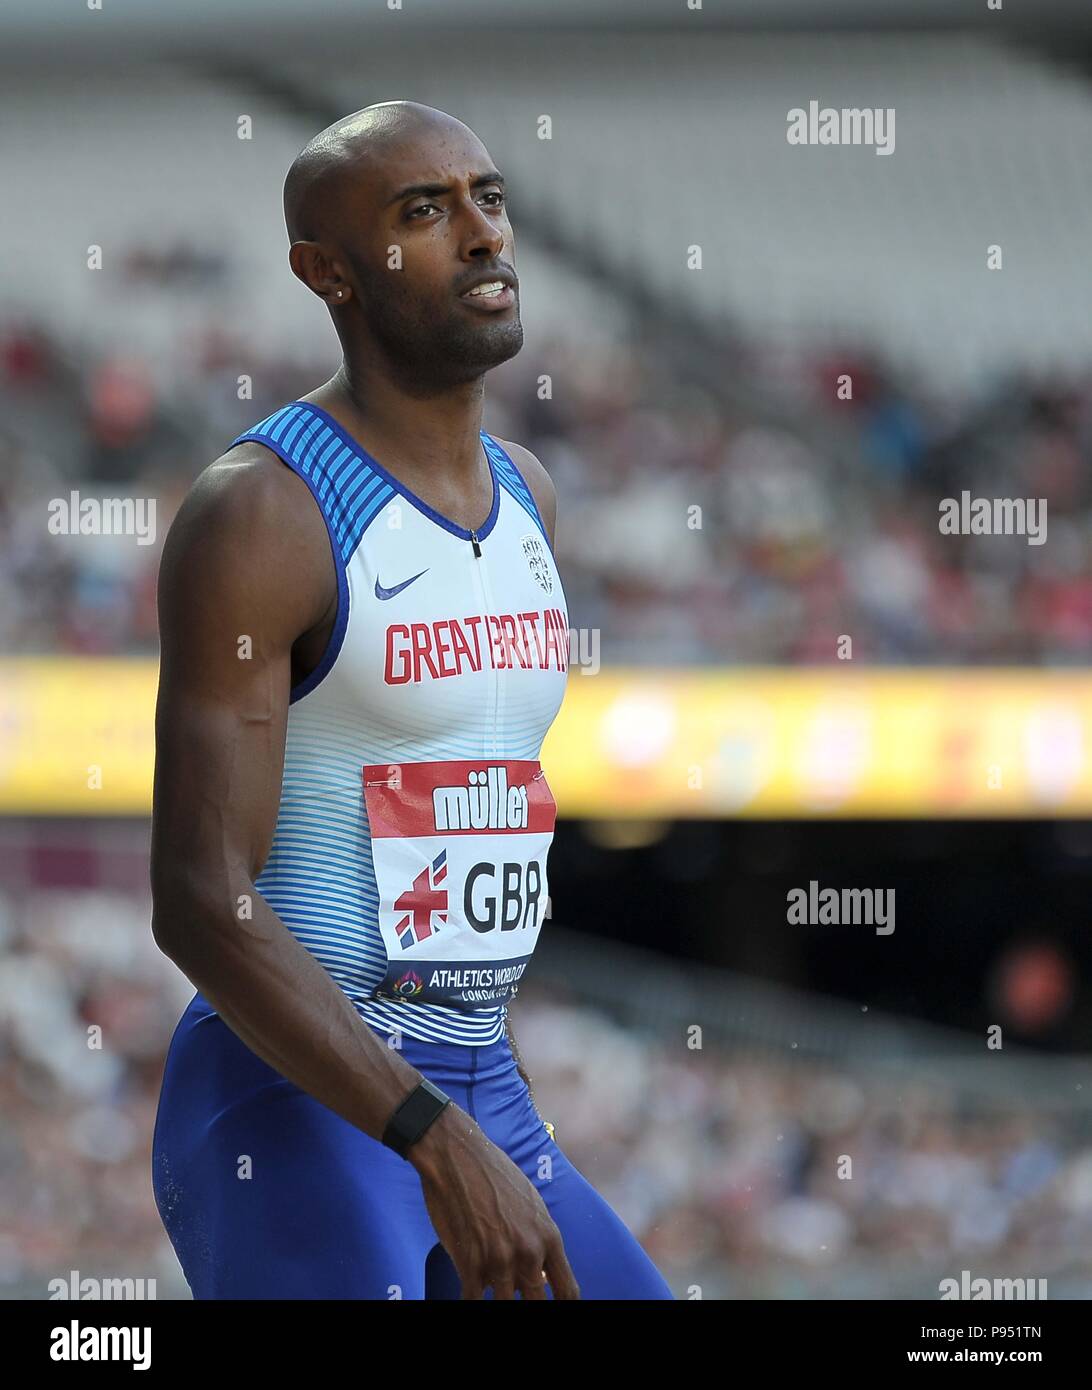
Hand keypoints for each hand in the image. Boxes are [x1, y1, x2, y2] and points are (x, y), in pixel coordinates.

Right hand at [409, 1104, 580, 1299]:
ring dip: (496, 1294)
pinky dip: (471, 1296)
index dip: (561, 1305)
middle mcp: (529, 1253)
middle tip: (513, 1287)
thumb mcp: (531, 1203)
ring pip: (504, 1303)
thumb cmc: (494, 1174)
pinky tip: (469, 1287)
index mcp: (549, 1237)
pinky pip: (473, 1299)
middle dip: (527, 1299)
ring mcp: (499, 1260)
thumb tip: (542, 1274)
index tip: (551, 1302)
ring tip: (488, 1277)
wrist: (457, 1155)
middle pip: (536, 1302)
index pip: (568, 1291)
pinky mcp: (469, 1263)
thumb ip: (539, 1239)